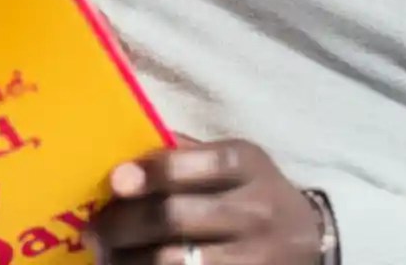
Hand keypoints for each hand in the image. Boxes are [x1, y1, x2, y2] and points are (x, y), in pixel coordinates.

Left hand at [87, 139, 321, 264]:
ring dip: (131, 262)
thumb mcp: (232, 163)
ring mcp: (257, 256)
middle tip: (94, 230)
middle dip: (123, 225)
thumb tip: (121, 151)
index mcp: (244, 163)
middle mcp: (254, 209)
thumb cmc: (252, 192)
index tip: (115, 182)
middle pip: (174, 218)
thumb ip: (184, 155)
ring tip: (104, 257)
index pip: (190, 165)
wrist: (311, 239)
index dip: (148, 174)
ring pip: (178, 263)